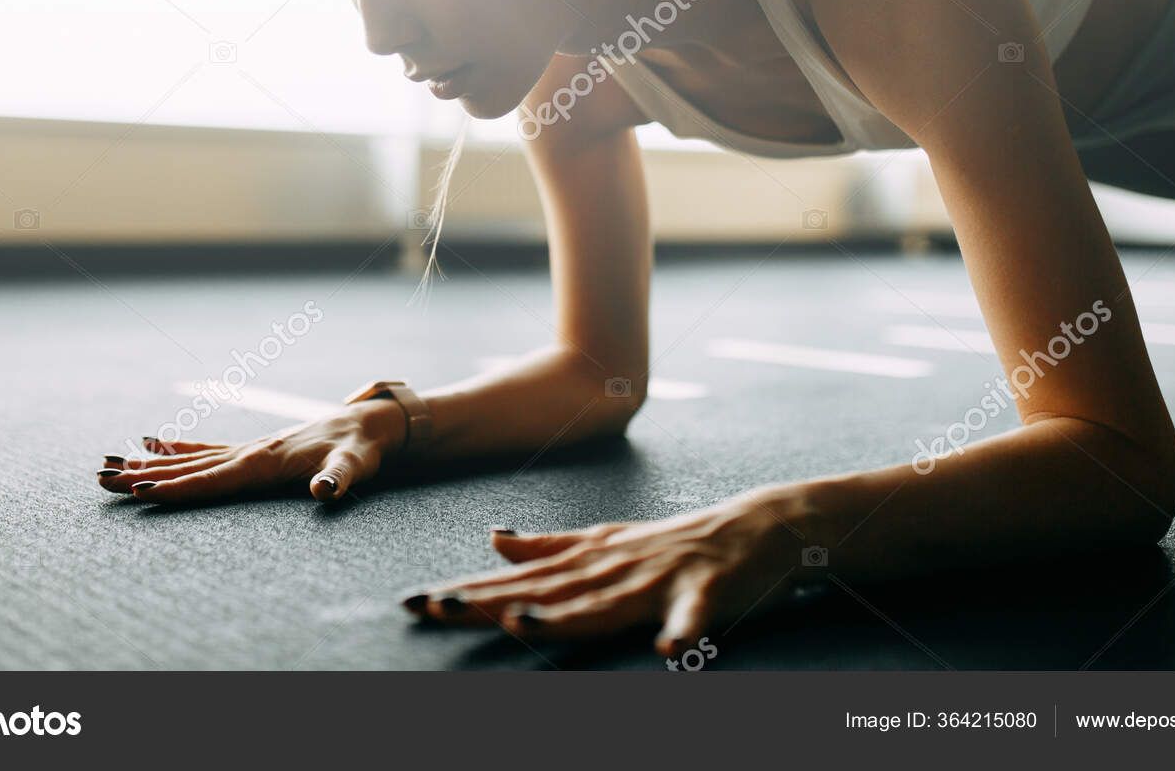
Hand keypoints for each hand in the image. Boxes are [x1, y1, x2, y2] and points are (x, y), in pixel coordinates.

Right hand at [96, 399, 407, 504]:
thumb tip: (326, 491)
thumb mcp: (357, 467)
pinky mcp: (255, 449)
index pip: (211, 479)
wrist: (371, 422)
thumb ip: (340, 479)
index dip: (175, 487)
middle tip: (100, 479)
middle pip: (188, 468)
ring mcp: (250, 448)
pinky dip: (177, 449)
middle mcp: (249, 452)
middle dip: (144, 475)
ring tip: (109, 463)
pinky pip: (206, 450)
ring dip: (150, 463)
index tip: (138, 490)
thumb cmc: (363, 450)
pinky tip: (151, 443)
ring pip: (190, 458)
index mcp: (264, 462)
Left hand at [400, 488, 823, 657]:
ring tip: (522, 624)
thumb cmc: (676, 540)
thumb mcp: (606, 539)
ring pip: (606, 602)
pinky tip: (667, 650)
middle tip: (438, 606)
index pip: (518, 577)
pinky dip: (681, 632)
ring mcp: (659, 578)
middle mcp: (614, 566)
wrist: (759, 525)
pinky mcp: (707, 592)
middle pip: (546, 588)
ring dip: (566, 615)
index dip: (467, 589)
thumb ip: (550, 543)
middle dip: (491, 599)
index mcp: (588, 558)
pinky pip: (693, 618)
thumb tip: (494, 536)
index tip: (415, 600)